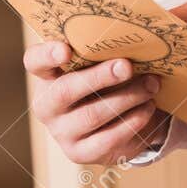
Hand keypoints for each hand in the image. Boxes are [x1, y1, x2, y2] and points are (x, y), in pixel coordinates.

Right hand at [25, 40, 168, 165]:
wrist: (114, 122)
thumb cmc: (106, 81)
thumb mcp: (101, 63)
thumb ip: (106, 51)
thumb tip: (139, 34)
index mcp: (47, 75)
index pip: (35, 62)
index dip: (47, 55)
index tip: (66, 49)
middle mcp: (47, 105)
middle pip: (65, 91)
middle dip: (99, 77)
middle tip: (127, 66)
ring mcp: (61, 132)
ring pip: (92, 115)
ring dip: (127, 97)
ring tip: (152, 84)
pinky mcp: (80, 154)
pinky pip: (108, 139)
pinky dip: (132, 121)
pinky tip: (148, 107)